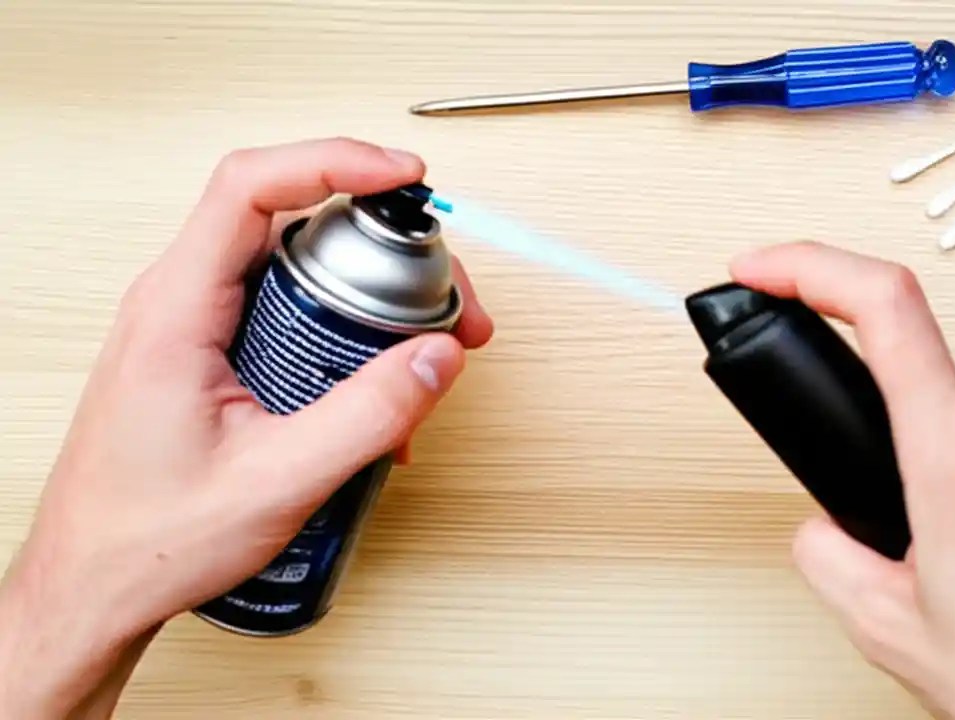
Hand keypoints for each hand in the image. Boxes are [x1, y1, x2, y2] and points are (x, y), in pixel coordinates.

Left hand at [0, 137, 493, 718]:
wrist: (93, 587)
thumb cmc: (150, 539)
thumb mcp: (278, 481)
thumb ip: (368, 414)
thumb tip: (437, 355)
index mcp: (176, 309)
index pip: (252, 185)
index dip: (336, 161)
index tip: (404, 176)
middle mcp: (179, 301)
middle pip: (293, 219)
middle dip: (385, 245)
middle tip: (449, 299)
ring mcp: (194, 324)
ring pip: (297, 265)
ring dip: (371, 294)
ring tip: (425, 349)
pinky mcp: (211, 351)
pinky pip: (289, 310)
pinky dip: (345, 332)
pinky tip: (377, 395)